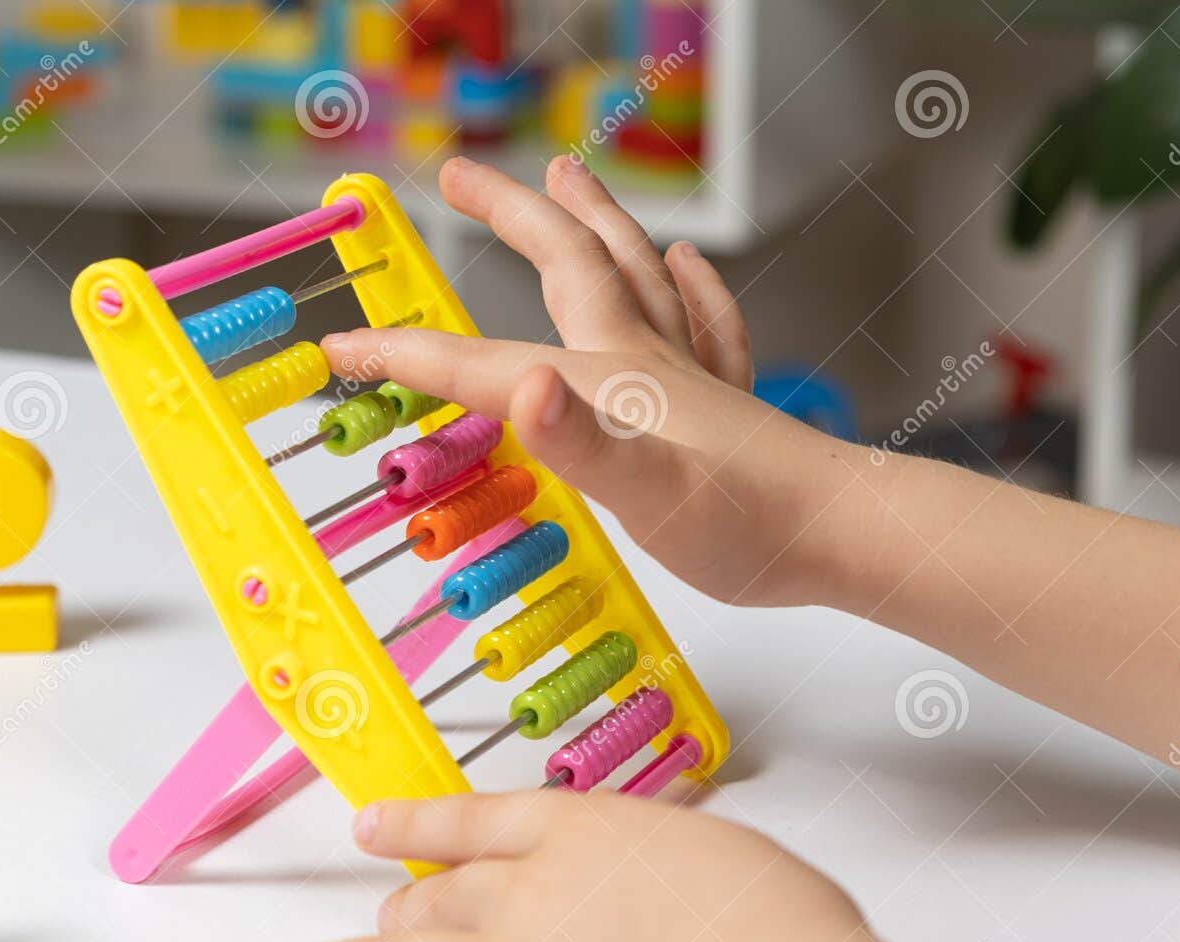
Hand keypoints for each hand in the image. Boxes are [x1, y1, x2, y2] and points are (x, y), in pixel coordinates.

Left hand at [246, 791, 969, 941]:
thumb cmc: (774, 926)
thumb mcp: (724, 863)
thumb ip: (671, 875)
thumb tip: (673, 894)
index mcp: (584, 834)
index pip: (477, 820)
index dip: (418, 823)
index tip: (376, 823)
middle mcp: (529, 894)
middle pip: (430, 901)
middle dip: (385, 919)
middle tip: (358, 931)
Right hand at [321, 156, 878, 610]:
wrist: (842, 531)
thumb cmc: (746, 524)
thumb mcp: (646, 495)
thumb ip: (579, 443)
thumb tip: (519, 385)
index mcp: (601, 379)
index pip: (476, 361)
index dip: (401, 356)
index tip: (337, 346)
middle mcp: (639, 359)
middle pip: (565, 262)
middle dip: (508, 215)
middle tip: (462, 175)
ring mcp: (683, 374)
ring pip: (631, 272)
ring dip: (593, 219)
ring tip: (569, 173)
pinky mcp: (721, 401)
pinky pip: (701, 323)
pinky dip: (686, 286)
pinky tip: (683, 267)